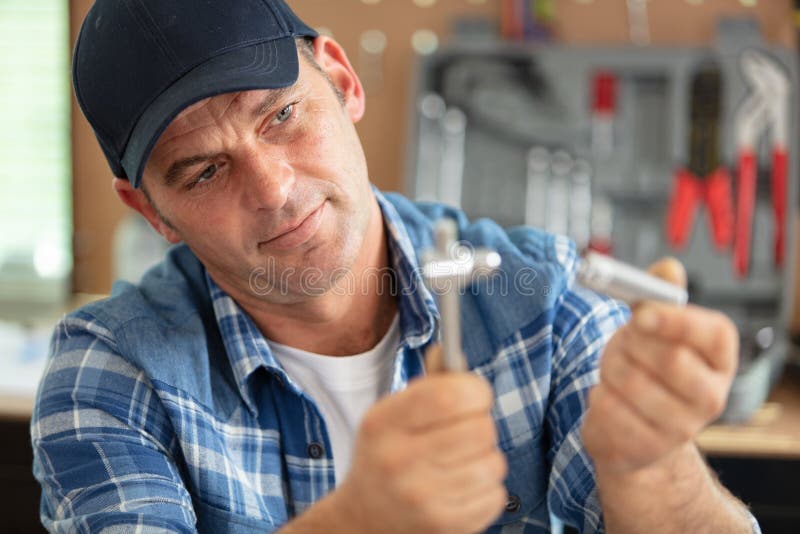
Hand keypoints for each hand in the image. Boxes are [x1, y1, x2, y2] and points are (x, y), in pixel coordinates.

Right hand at [334, 346, 507, 533]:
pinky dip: (487, 489)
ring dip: (486, 458)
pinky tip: (461, 486)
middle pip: (480, 428)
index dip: (474, 389)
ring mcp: (422, 498)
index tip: (475, 393)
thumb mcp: (392, 415)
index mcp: (382, 424)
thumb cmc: (386, 455)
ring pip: (493, 463)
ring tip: (461, 461)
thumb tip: (450, 351)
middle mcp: (398, 461)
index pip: (448, 396)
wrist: (364, 519)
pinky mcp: (444, 526)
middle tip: (466, 429)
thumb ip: (427, 384)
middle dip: (481, 424)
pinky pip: (496, 495)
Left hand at [581, 258, 738, 474]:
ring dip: (608, 366)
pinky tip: (608, 398)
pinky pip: (608, 407)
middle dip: (631, 342)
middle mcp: (711, 396)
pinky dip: (597, 395)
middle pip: (670, 358)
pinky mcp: (646, 448)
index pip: (713, 332)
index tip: (640, 313)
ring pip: (630, 381)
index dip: (675, 319)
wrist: (635, 433)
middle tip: (622, 340)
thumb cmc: (645, 368)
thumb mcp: (651, 328)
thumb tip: (667, 267)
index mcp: (720, 358)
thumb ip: (657, 295)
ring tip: (613, 370)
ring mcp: (682, 428)